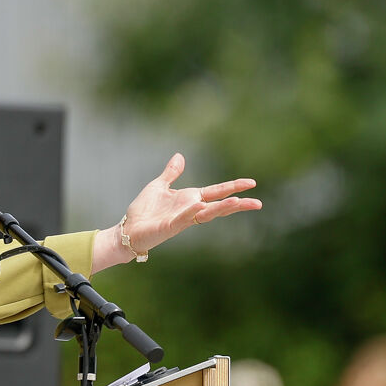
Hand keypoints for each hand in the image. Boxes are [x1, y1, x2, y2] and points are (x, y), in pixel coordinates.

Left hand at [96, 153, 260, 266]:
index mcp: (190, 199)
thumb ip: (171, 173)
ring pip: (207, 214)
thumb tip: (180, 156)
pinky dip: (192, 213)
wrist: (128, 229)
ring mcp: (182, 219)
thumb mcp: (159, 186)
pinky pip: (184, 219)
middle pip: (219, 206)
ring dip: (222, 209)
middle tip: (257, 203)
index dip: (233, 187)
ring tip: (239, 203)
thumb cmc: (143, 210)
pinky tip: (201, 206)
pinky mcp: (170, 226)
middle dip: (238, 204)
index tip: (252, 183)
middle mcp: (190, 210)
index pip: (217, 192)